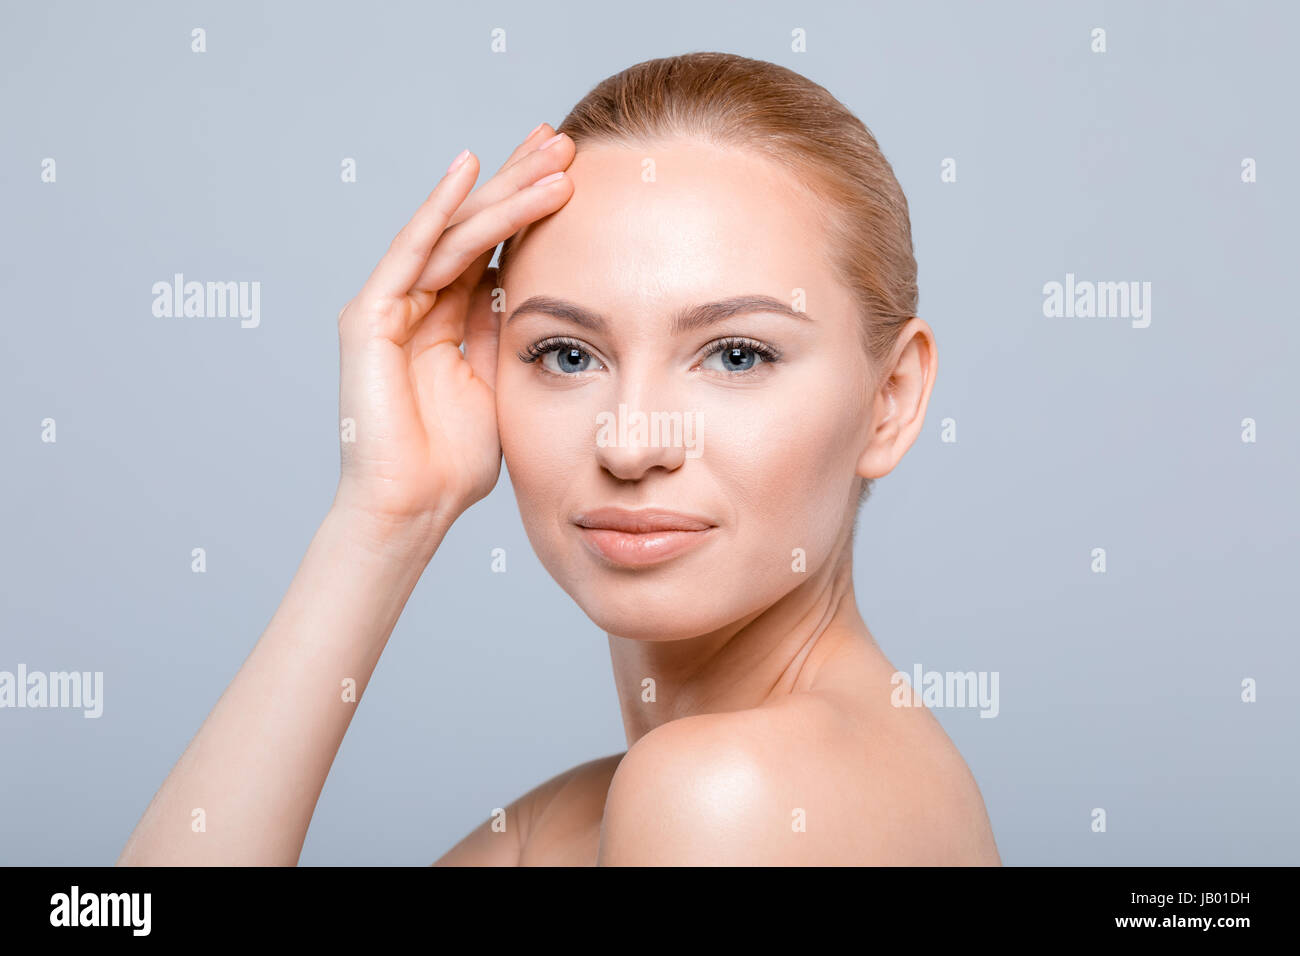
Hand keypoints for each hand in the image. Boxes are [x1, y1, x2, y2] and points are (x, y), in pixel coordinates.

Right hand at [332, 124, 574, 530]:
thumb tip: (527, 283)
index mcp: (446, 317)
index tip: (572, 171)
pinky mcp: (370, 316)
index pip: (492, 247)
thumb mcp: (497, 379)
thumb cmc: (453, 460)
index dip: (528, 206)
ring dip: (502, 191)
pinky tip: (470, 170)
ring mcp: (389, 305)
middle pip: (474, 227)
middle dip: (519, 181)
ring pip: (453, 231)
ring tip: (549, 155)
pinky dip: (440, 209)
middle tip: (563, 140)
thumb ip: (501, 328)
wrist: (413, 506)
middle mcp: (415, 301)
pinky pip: (412, 252)